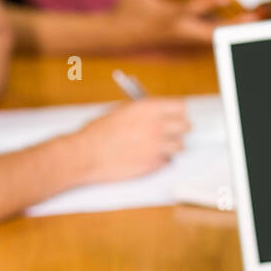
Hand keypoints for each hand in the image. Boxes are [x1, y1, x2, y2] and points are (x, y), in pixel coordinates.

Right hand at [69, 97, 190, 184]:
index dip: (177, 112)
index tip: (174, 117)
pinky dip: (160, 161)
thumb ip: (144, 112)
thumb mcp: (122, 111)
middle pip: (186, 126)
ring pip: (180, 146)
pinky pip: (167, 161)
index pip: (181, 107)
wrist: (84, 155)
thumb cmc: (98, 132)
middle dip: (179, 130)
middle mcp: (157, 125)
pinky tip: (145, 158)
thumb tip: (160, 114)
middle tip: (170, 133)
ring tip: (155, 147)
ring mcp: (157, 146)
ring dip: (170, 147)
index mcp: (149, 108)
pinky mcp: (153, 164)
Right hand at [114, 0, 255, 46]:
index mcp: (167, 15)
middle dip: (233, 24)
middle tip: (254, 14)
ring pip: (215, 36)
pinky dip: (228, 30)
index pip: (191, 9)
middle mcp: (180, 28)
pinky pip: (211, 37)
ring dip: (236, 27)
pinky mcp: (187, 39)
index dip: (209, 2)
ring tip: (257, 17)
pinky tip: (246, 22)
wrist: (121, 35)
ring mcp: (185, 36)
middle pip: (212, 31)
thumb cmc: (129, 6)